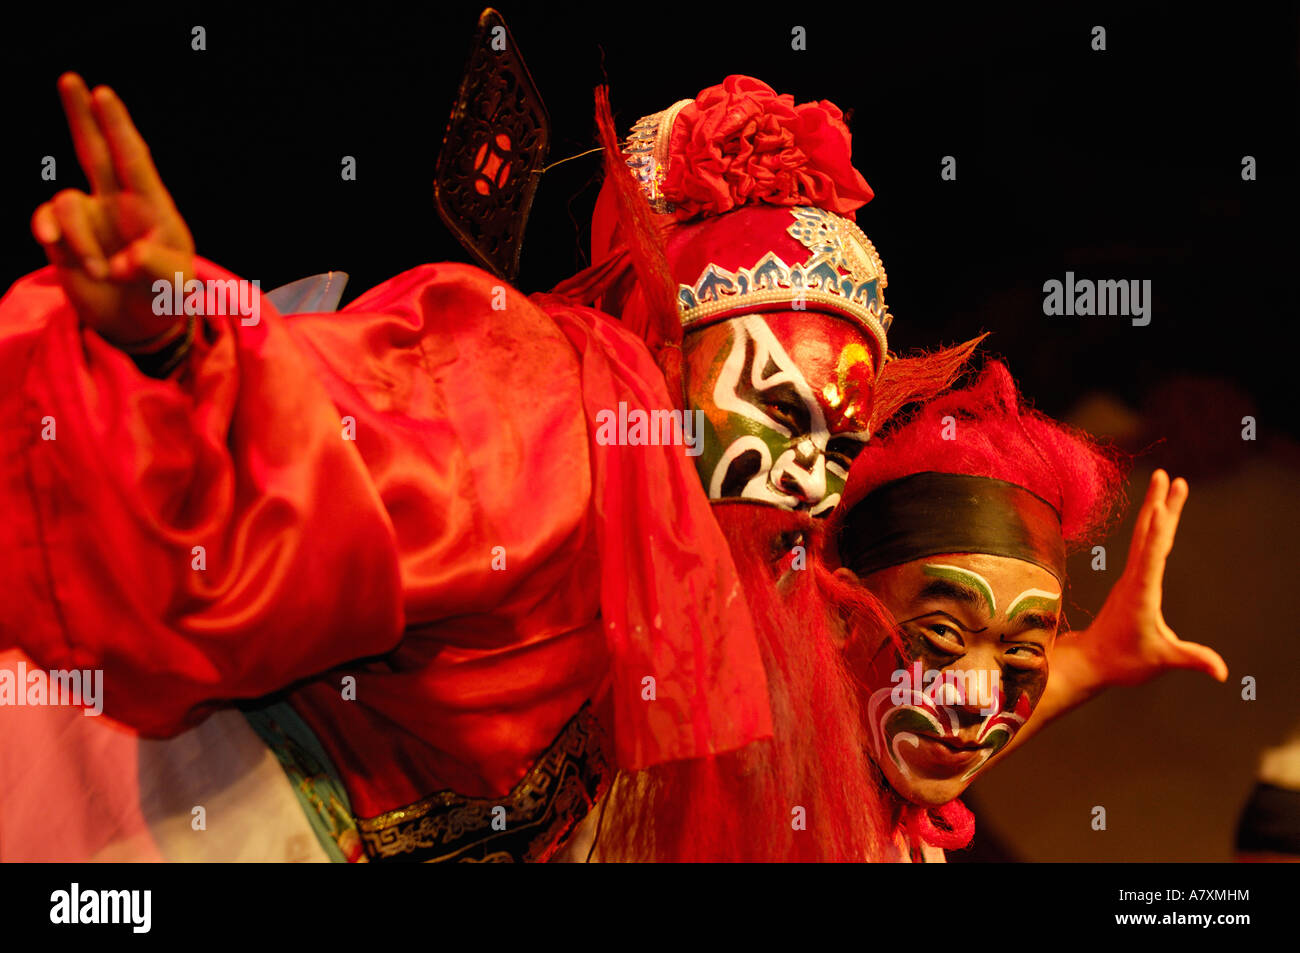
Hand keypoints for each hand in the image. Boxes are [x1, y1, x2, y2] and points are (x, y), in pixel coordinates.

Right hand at [30, 73, 194, 346]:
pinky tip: (54, 246)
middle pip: (94, 149)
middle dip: (81, 114)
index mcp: (151, 206)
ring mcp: (88, 217)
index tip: (104, 95)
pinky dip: (51, 232)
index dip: (117, 127)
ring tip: (104, 273)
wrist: (137, 323)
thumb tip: (123, 259)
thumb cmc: (165, 296)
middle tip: (70, 78)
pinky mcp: (62, 236)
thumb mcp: (172, 285)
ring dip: (80, 240)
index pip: (133, 159)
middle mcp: (116, 202)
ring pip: (68, 203)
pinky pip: (46, 219)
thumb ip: (153, 268)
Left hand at [1077, 469, 1227, 687]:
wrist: (1091, 661)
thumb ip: (1191, 659)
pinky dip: (1154, 525)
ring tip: (1166, 481)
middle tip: (1170, 477)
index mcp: (1141, 593)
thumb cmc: (1123, 661)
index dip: (1159, 531)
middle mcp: (1134, 579)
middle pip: (1148, 535)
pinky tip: (1160, 514)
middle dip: (1161, 504)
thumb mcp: (1160, 660)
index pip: (1151, 556)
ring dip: (1157, 508)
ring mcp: (1131, 577)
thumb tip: (1222, 672)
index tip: (1163, 505)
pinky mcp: (1131, 580)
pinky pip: (1144, 545)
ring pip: (1145, 536)